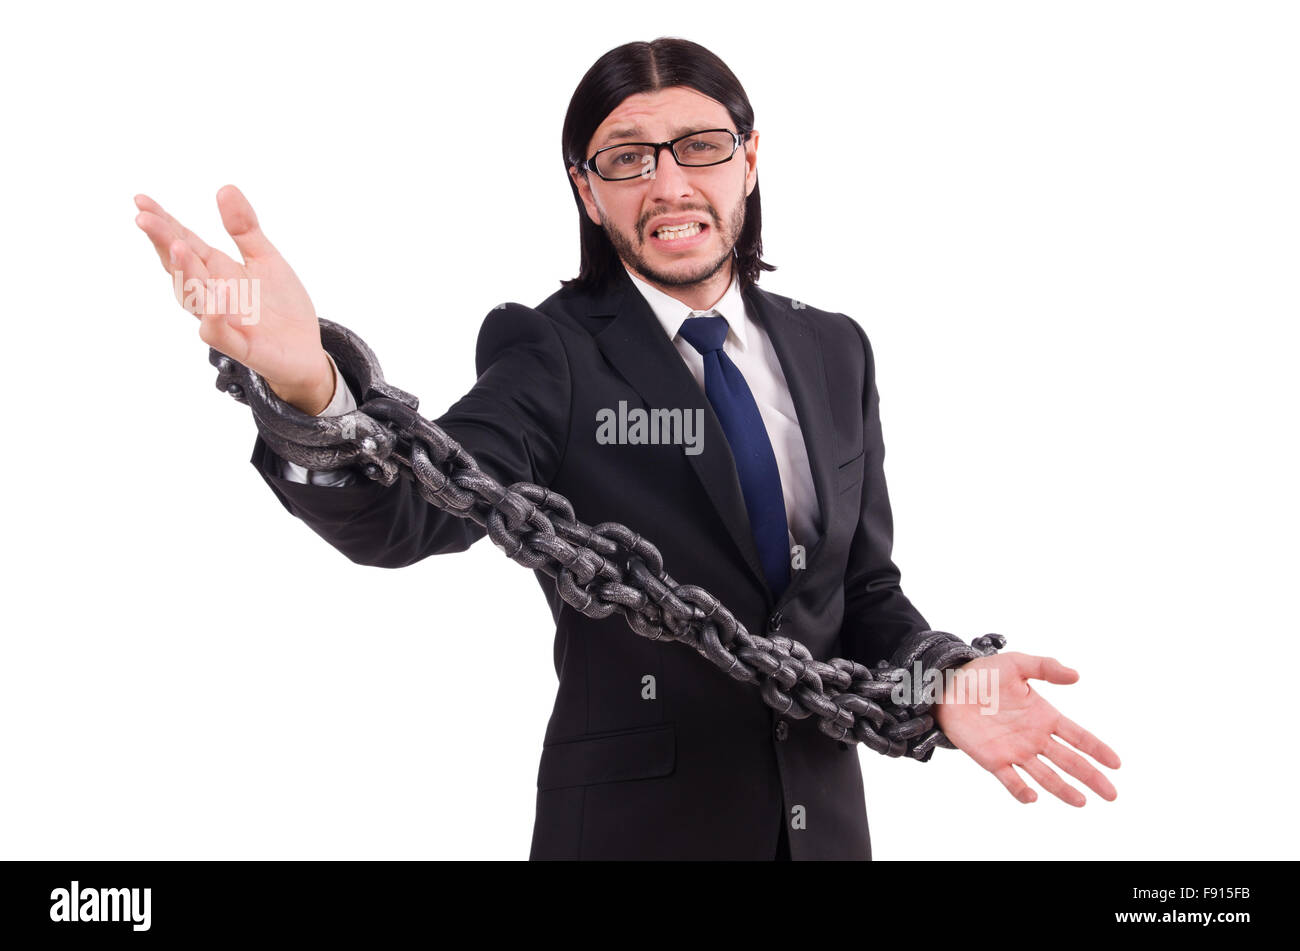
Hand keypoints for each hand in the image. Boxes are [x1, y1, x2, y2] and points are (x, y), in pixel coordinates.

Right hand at [134, 185, 334, 413]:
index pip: (183, 242)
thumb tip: (224, 188)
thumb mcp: (265, 258)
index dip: (163, 223)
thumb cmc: (280, 305)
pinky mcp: (241, 346)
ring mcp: (222, 320)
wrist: (305, 350)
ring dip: (184, 273)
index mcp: (216, 270)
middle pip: (180, 267)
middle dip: (163, 242)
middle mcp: (212, 294)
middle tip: (144, 218)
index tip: (140, 200)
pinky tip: (217, 294)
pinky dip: (214, 315)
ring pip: (194, 298)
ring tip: (178, 247)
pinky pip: (219, 333)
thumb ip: (245, 228)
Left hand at [931, 652, 1119, 805]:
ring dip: (1063, 789)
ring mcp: (1016, 751)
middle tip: (1112, 794)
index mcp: (1045, 716)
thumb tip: (1076, 675)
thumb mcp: (1016, 664)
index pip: (1078, 736)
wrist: (949, 686)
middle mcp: (1035, 738)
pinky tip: (1033, 797)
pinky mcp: (993, 759)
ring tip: (1081, 801)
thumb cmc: (984, 674)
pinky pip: (1010, 779)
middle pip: (1069, 761)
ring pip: (1045, 775)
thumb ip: (1045, 667)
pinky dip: (1021, 790)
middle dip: (1091, 776)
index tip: (1116, 763)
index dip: (1097, 749)